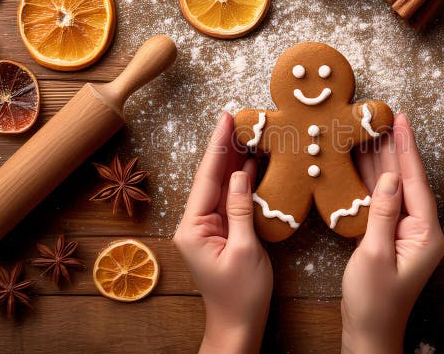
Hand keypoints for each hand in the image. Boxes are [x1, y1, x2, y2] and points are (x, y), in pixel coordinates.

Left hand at [173, 112, 272, 353]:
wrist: (238, 326)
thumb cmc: (241, 296)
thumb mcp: (245, 249)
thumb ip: (240, 208)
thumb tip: (240, 174)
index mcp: (193, 227)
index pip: (207, 178)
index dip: (219, 146)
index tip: (227, 119)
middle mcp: (194, 224)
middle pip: (210, 177)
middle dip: (224, 147)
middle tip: (238, 116)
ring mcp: (207, 228)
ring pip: (220, 186)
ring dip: (233, 160)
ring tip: (246, 132)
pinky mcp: (221, 232)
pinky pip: (229, 200)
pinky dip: (241, 181)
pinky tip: (251, 164)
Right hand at [341, 113, 443, 353]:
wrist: (369, 332)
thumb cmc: (373, 301)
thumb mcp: (375, 254)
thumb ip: (382, 213)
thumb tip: (388, 177)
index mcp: (424, 232)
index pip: (415, 180)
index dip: (406, 148)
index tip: (400, 118)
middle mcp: (419, 228)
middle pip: (405, 180)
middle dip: (393, 148)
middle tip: (380, 116)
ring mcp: (405, 232)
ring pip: (392, 188)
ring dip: (379, 161)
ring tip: (368, 130)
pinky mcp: (390, 237)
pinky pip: (381, 202)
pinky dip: (370, 181)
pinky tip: (360, 163)